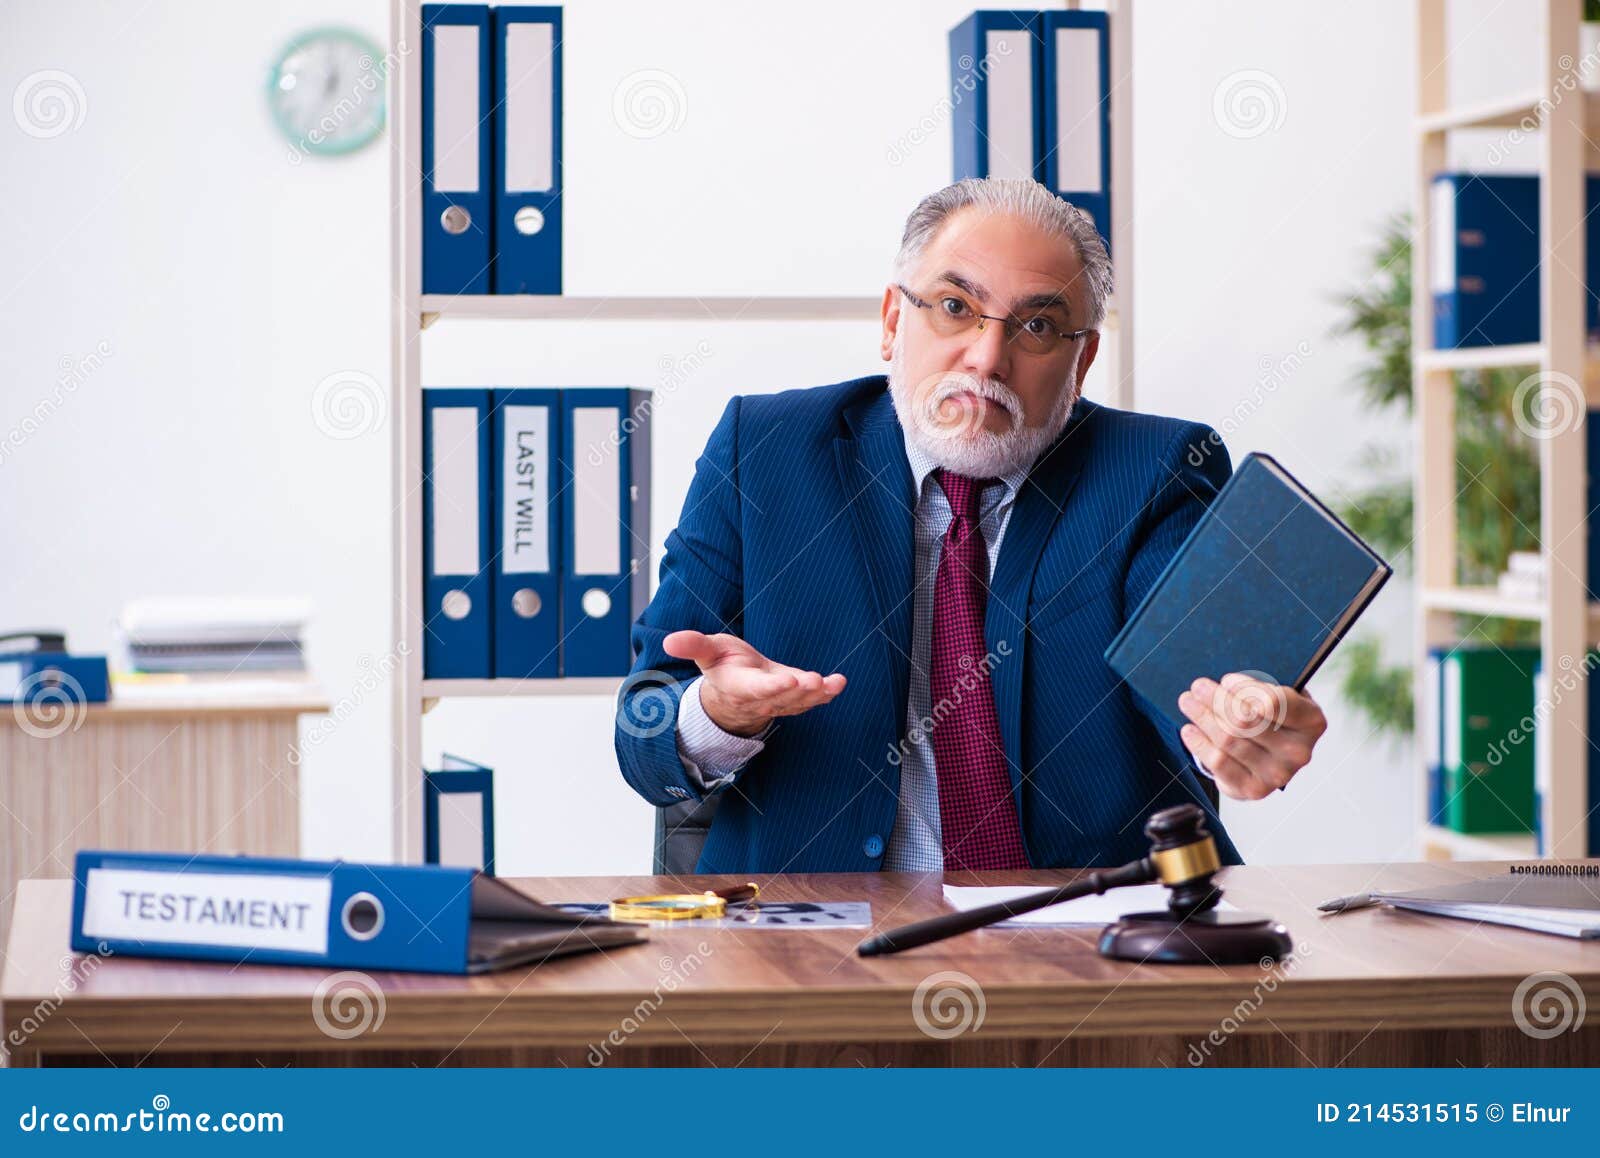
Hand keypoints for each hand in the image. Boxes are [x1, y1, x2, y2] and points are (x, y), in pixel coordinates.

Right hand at [663, 630, 845, 737]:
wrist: (734, 693)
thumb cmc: (722, 667)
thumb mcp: (707, 653)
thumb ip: (693, 645)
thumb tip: (669, 640)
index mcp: (739, 685)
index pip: (756, 688)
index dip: (771, 686)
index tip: (787, 678)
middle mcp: (761, 699)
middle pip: (781, 696)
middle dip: (798, 690)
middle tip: (813, 681)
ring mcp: (779, 702)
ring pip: (798, 702)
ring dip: (816, 694)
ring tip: (831, 684)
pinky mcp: (794, 701)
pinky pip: (810, 701)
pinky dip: (826, 694)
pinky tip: (838, 683)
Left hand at [1176, 673, 1325, 800]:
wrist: (1275, 756)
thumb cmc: (1275, 717)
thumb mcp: (1279, 696)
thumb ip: (1260, 689)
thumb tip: (1225, 685)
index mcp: (1311, 721)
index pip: (1274, 702)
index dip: (1244, 689)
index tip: (1225, 680)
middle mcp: (1298, 751)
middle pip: (1244, 720)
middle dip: (1215, 699)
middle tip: (1197, 687)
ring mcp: (1277, 774)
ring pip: (1228, 739)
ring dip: (1202, 717)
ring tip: (1188, 702)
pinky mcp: (1254, 789)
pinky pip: (1218, 763)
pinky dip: (1199, 744)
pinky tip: (1189, 730)